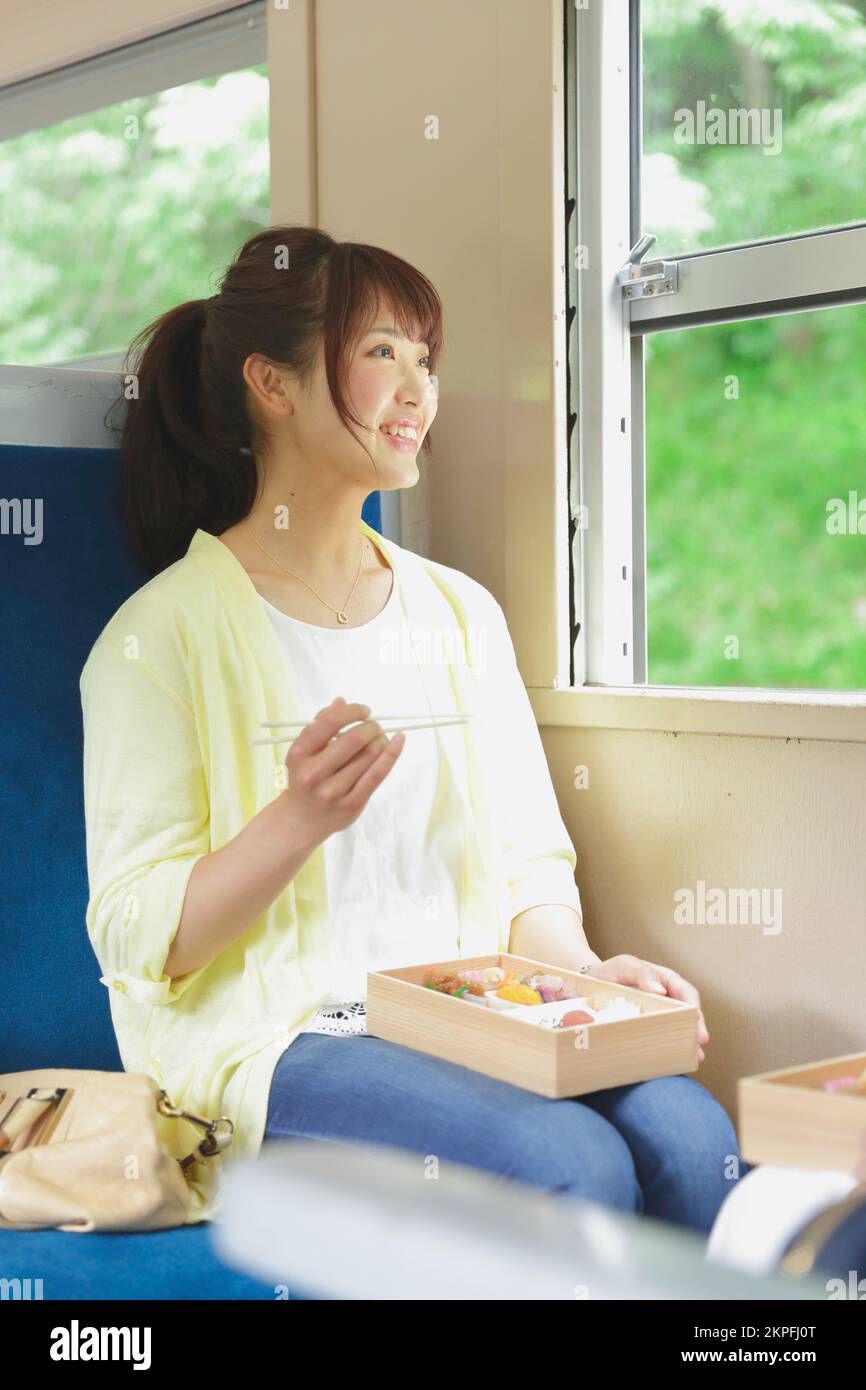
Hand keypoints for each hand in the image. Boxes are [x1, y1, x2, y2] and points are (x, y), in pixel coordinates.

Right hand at [281, 696, 404, 844]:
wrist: (300, 820)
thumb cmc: (304, 778)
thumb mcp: (304, 751)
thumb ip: (321, 725)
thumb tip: (343, 702)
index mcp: (300, 754)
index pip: (330, 722)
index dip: (353, 711)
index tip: (363, 710)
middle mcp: (314, 773)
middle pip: (354, 739)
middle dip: (371, 726)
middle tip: (374, 726)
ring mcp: (334, 791)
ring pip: (369, 755)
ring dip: (381, 739)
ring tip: (380, 738)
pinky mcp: (352, 804)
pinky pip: (378, 774)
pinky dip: (392, 754)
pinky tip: (399, 741)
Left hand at [591, 954, 709, 1062]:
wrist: (588, 987)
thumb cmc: (610, 973)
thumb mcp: (623, 965)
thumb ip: (641, 972)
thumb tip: (660, 989)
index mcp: (665, 981)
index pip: (687, 994)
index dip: (695, 1011)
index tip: (698, 1028)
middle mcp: (665, 1000)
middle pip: (687, 1015)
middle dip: (695, 1031)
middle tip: (698, 1047)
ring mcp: (657, 1016)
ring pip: (677, 1030)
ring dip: (685, 1044)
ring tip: (690, 1058)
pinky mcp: (646, 1029)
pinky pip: (660, 1039)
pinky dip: (666, 1049)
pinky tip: (670, 1061)